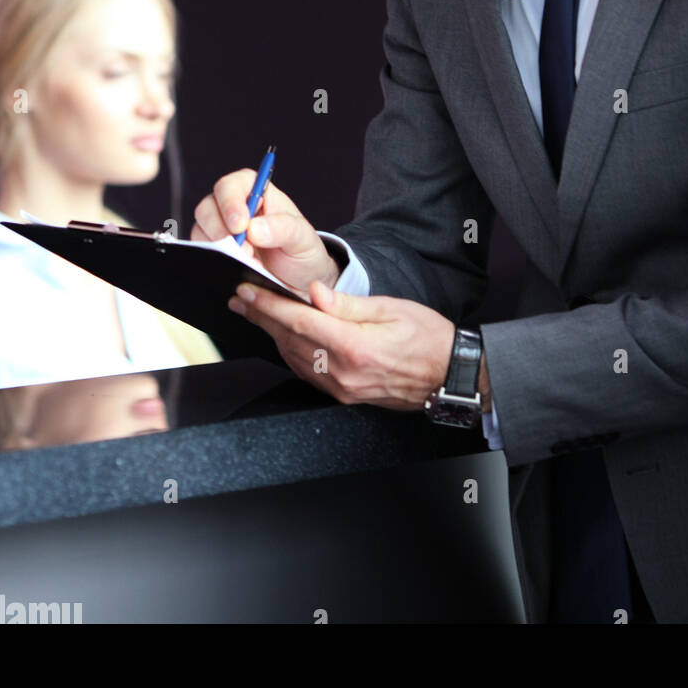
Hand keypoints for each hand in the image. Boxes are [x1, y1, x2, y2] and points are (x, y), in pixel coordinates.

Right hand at [192, 171, 339, 293]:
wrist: (299, 282)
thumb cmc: (301, 252)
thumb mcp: (303, 238)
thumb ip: (283, 228)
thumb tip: (253, 228)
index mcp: (257, 193)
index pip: (234, 185)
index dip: (231, 201)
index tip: (240, 225)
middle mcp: (234, 208)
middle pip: (209, 206)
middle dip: (221, 229)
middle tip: (244, 251)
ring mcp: (221, 230)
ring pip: (201, 229)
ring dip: (219, 248)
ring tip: (248, 263)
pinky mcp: (215, 252)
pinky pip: (202, 252)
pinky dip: (214, 261)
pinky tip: (234, 269)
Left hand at [226, 280, 455, 410]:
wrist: (448, 375)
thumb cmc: (427, 337)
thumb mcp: (392, 309)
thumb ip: (348, 304)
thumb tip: (314, 293)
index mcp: (355, 347)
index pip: (300, 322)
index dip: (269, 306)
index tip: (247, 292)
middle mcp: (343, 372)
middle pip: (290, 341)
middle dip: (261, 317)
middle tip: (239, 299)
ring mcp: (342, 388)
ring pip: (294, 358)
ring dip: (271, 334)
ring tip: (254, 314)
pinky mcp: (344, 395)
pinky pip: (307, 372)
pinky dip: (290, 351)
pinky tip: (282, 338)